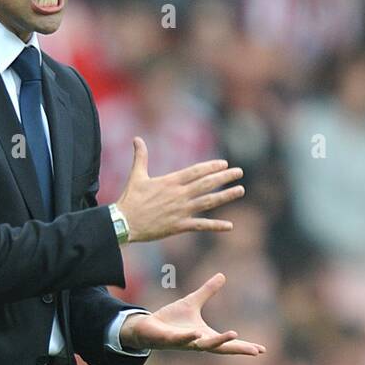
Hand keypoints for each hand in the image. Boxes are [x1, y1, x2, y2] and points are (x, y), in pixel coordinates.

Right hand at [116, 138, 244, 242]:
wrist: (124, 223)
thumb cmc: (130, 199)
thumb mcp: (136, 176)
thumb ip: (141, 157)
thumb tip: (137, 138)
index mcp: (170, 182)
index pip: (196, 171)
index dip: (211, 167)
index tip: (224, 164)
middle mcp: (179, 195)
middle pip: (206, 184)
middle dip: (224, 177)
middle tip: (239, 172)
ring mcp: (181, 211)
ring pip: (208, 202)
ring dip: (226, 196)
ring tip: (240, 190)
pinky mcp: (179, 226)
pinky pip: (201, 225)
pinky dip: (216, 225)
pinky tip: (229, 225)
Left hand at [119, 273, 265, 355]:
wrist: (146, 327)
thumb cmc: (170, 320)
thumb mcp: (192, 302)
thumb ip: (207, 291)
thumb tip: (222, 275)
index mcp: (204, 335)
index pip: (227, 343)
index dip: (243, 346)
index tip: (261, 350)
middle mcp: (196, 342)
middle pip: (221, 347)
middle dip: (237, 348)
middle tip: (255, 350)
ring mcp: (183, 343)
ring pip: (202, 345)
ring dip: (218, 341)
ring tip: (234, 334)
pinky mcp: (168, 340)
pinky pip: (180, 339)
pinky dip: (189, 338)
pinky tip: (197, 334)